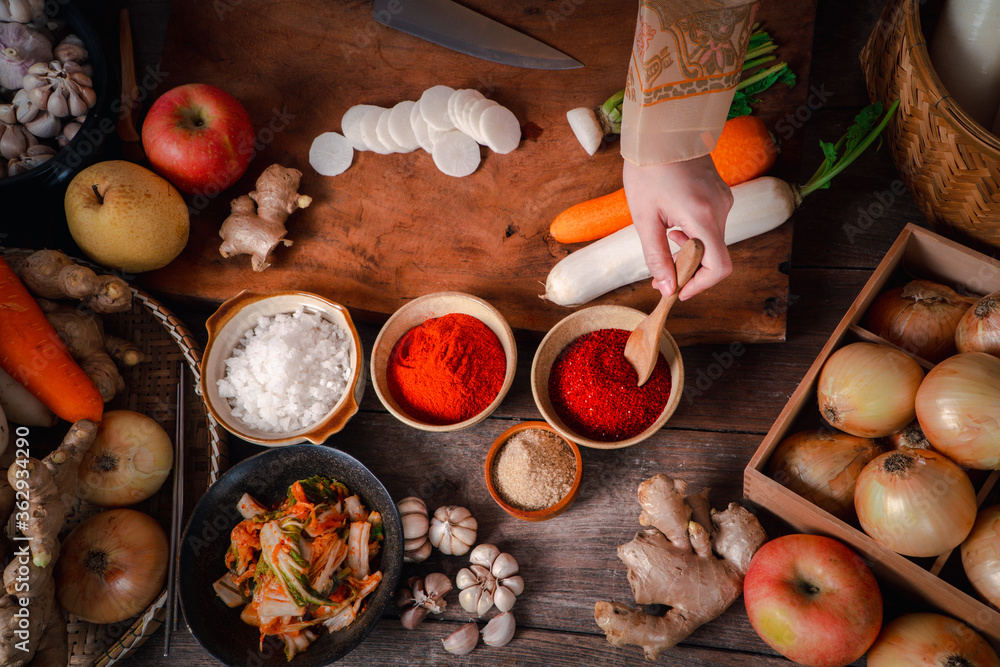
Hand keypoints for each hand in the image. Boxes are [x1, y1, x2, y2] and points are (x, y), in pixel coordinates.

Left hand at [623, 155, 733, 299]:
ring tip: (665, 234)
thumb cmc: (648, 169)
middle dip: (687, 268)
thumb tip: (667, 287)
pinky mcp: (721, 194)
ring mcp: (724, 200)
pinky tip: (674, 220)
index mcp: (703, 216)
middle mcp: (721, 209)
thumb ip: (657, 255)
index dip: (700, 285)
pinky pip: (711, 224)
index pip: (719, 267)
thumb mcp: (645, 217)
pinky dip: (695, 233)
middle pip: (713, 256)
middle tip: (659, 270)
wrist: (661, 129)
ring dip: (689, 249)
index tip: (678, 290)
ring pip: (712, 240)